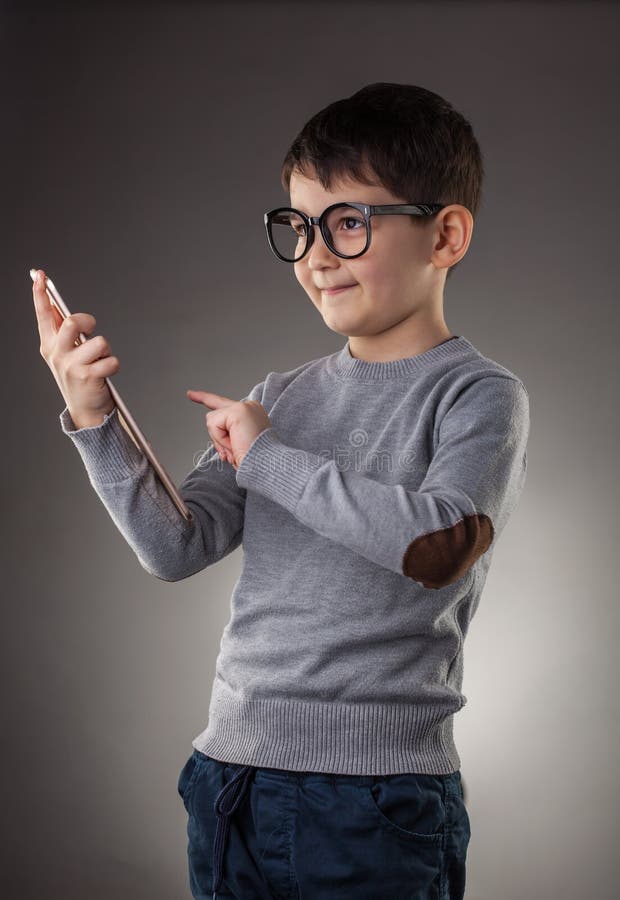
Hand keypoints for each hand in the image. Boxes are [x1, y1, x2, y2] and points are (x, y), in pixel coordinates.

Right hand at [32, 268, 118, 427]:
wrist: (85, 410)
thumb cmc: (78, 378)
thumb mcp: (65, 355)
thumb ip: (62, 333)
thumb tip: (60, 308)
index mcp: (49, 345)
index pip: (44, 315)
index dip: (41, 294)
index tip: (40, 276)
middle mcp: (57, 354)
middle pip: (72, 323)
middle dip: (87, 321)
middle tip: (92, 329)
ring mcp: (71, 366)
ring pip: (98, 342)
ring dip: (105, 349)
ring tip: (100, 361)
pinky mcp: (87, 377)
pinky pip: (111, 360)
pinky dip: (114, 365)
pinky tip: (106, 374)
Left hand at [187, 390, 271, 469]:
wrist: (265, 465)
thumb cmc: (255, 460)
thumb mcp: (238, 444)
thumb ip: (226, 433)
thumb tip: (214, 429)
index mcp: (251, 413)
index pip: (222, 403)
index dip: (205, 398)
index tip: (190, 394)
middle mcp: (249, 406)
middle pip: (214, 417)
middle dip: (217, 437)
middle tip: (235, 449)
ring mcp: (244, 406)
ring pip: (212, 421)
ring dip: (220, 440)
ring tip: (237, 447)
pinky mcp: (238, 411)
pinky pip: (214, 425)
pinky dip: (220, 438)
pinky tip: (235, 443)